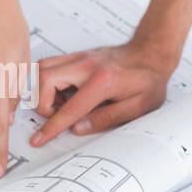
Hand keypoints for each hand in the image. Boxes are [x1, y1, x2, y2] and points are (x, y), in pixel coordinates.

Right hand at [29, 41, 175, 146]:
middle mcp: (87, 65)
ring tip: (62, 103)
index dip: (52, 127)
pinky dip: (50, 81)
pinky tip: (66, 92)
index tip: (39, 139)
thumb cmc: (149, 80)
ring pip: (42, 68)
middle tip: (57, 114)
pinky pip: (51, 64)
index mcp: (103, 81)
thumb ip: (106, 118)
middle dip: (42, 103)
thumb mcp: (137, 107)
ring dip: (44, 90)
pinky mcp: (78, 55)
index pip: (70, 108)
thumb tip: (78, 128)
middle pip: (44, 79)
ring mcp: (80, 57)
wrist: (152, 53)